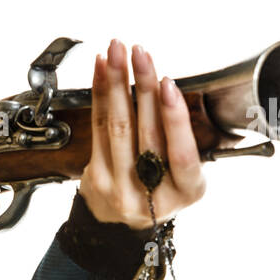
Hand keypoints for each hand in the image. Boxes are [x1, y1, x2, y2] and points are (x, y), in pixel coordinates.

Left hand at [79, 39, 206, 229]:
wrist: (119, 226)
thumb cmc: (158, 193)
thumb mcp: (183, 178)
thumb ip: (179, 142)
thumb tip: (166, 89)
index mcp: (184, 192)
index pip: (181, 155)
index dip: (174, 119)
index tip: (169, 85)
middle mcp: (152, 193)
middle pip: (145, 132)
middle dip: (142, 86)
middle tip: (140, 54)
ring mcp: (120, 187)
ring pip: (117, 126)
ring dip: (117, 83)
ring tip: (118, 53)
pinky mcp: (95, 177)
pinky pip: (96, 128)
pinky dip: (99, 95)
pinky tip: (102, 71)